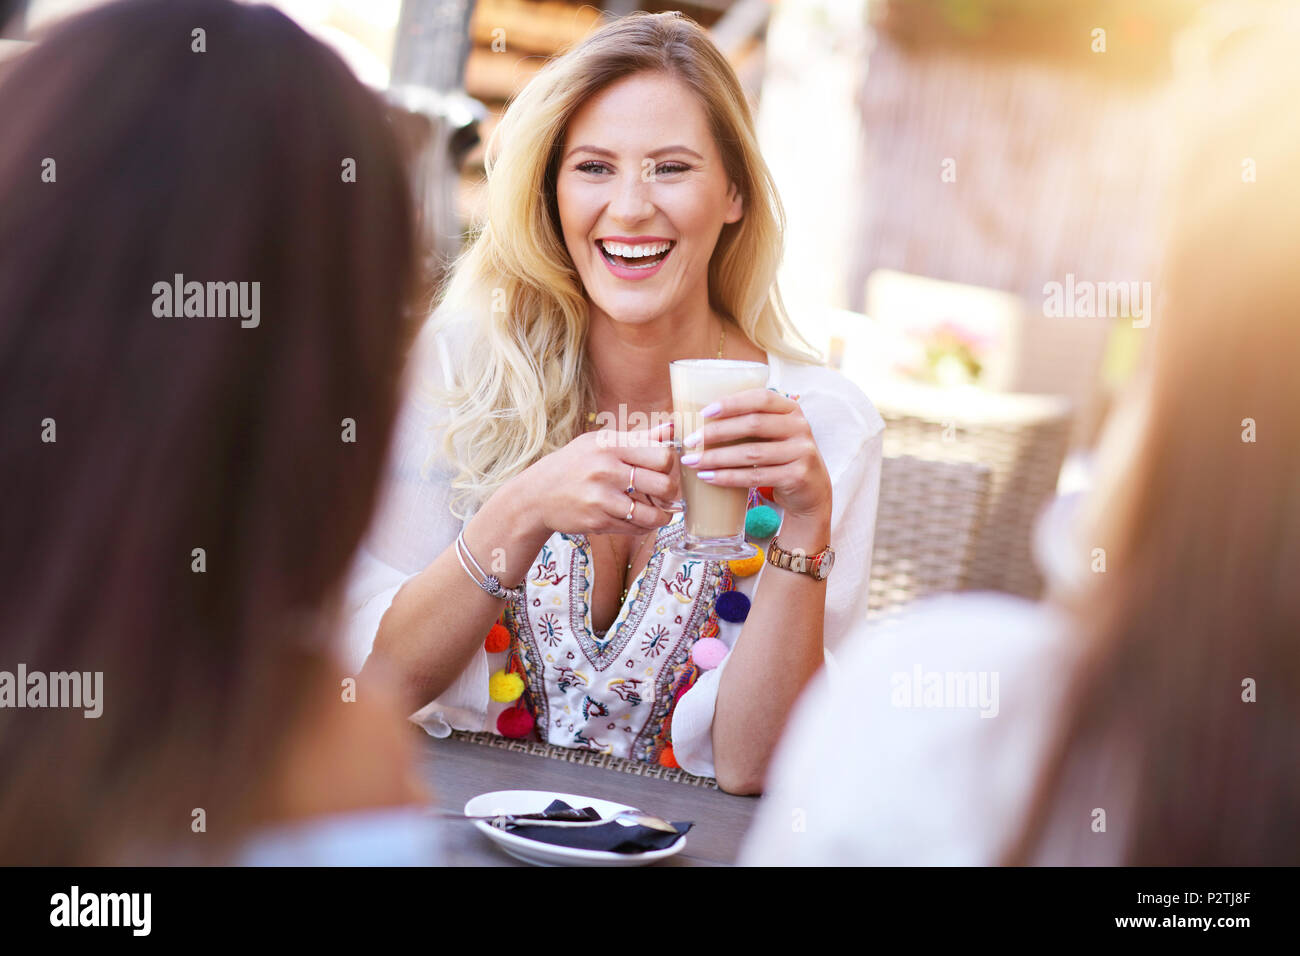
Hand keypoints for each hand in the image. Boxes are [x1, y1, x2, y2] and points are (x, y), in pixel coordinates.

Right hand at [524, 418, 679, 535]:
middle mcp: (606, 470)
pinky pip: (634, 528)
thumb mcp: (601, 442)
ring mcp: (601, 498)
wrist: (537, 494)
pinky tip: (640, 520)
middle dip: (671, 493)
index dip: (670, 465)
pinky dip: (643, 526)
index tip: (665, 470)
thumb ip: (639, 438)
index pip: (662, 455)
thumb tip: (672, 427)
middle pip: (663, 485)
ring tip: (661, 513)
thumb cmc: (575, 464)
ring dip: (662, 516)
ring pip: (652, 514)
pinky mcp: (597, 521)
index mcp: (610, 445)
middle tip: (666, 494)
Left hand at [679, 388, 830, 519]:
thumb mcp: (774, 433)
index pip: (761, 398)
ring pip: (751, 453)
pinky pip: (755, 477)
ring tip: (692, 461)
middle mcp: (800, 427)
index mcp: (791, 409)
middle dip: (717, 432)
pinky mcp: (797, 476)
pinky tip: (708, 477)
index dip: (732, 402)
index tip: (704, 412)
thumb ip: (750, 422)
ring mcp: (801, 452)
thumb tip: (700, 418)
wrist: (811, 491)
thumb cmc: (781, 456)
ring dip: (717, 457)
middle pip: (754, 424)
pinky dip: (728, 477)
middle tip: (689, 440)